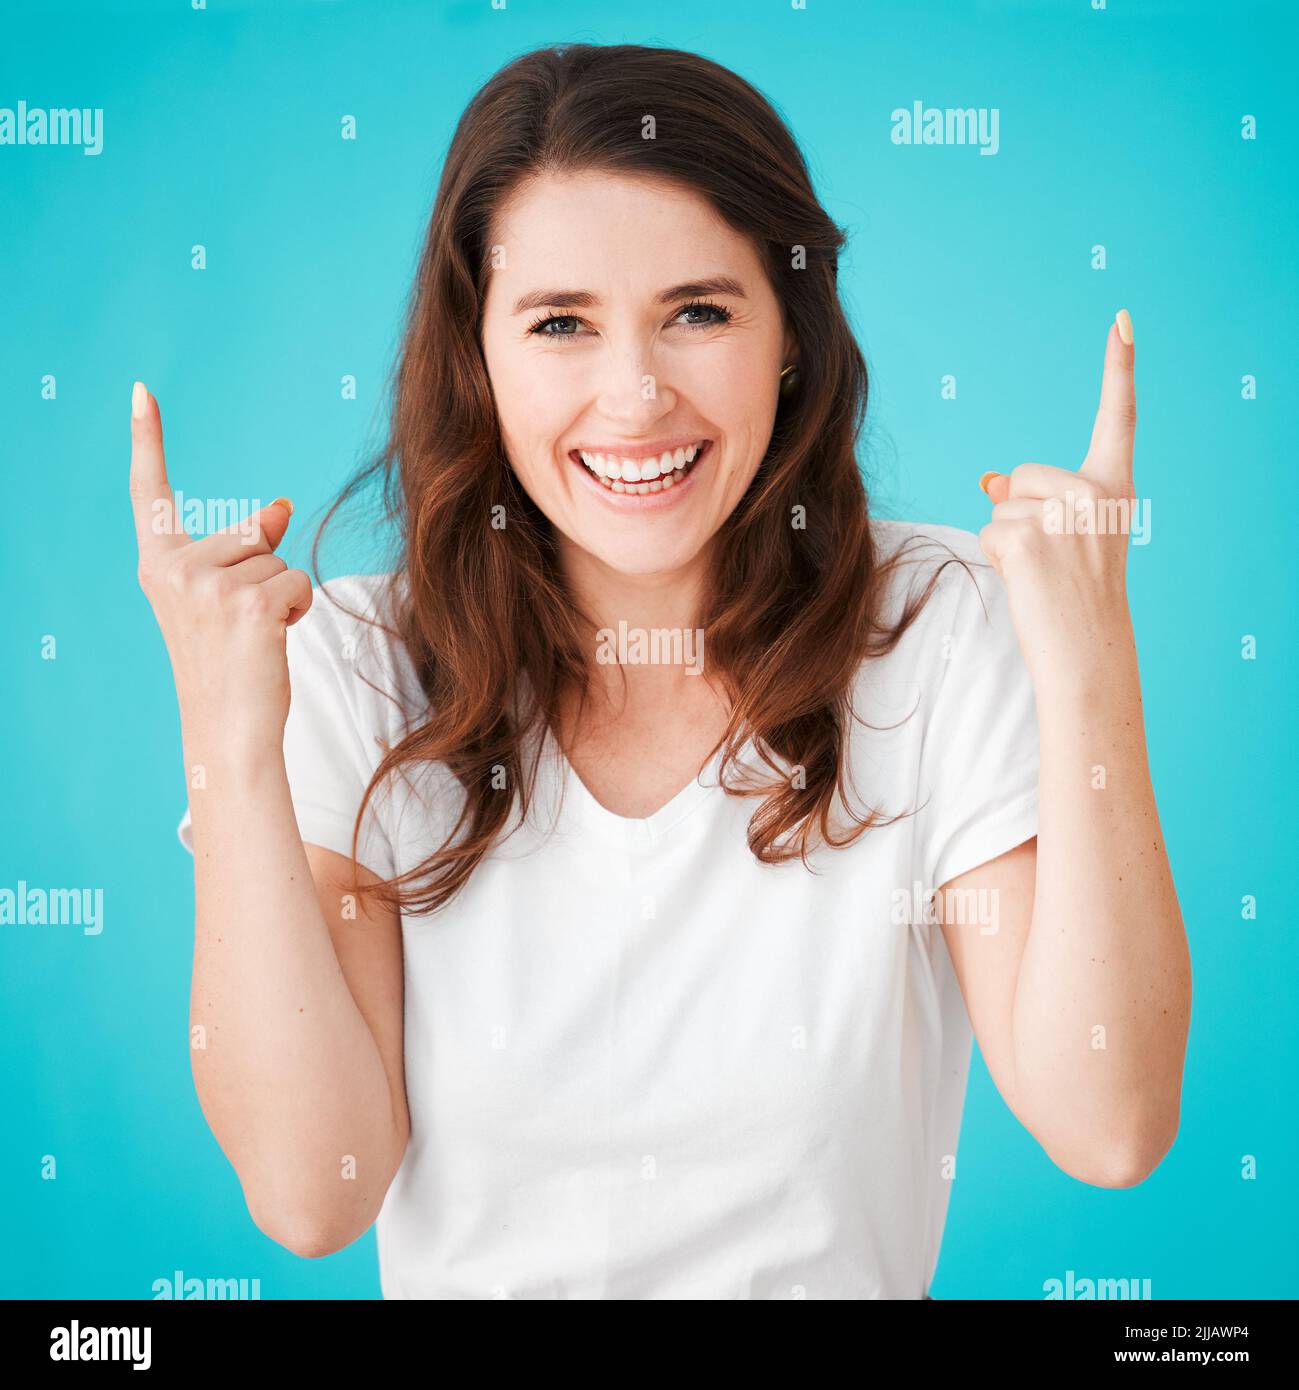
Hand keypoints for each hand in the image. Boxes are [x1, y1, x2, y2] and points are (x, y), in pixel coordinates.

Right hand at [129, 382, 311, 742]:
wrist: (227, 732)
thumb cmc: (229, 667)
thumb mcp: (227, 599)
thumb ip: (244, 549)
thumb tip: (278, 504)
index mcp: (158, 566)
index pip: (151, 493)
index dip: (149, 438)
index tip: (143, 390)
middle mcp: (173, 570)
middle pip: (251, 532)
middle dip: (264, 572)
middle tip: (241, 627)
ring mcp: (208, 586)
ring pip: (278, 559)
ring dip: (282, 596)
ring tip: (254, 639)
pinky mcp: (249, 604)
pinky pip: (297, 582)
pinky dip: (298, 611)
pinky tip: (271, 642)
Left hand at [977, 311, 1137, 688]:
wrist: (1088, 651)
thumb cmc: (1076, 598)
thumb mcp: (1067, 539)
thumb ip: (1037, 502)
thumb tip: (988, 480)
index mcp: (1115, 487)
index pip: (1119, 418)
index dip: (1119, 367)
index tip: (1122, 319)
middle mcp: (1096, 492)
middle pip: (1021, 476)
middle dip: (1020, 514)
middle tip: (1051, 561)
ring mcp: (1065, 513)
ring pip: (1000, 505)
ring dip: (1007, 540)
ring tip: (1042, 575)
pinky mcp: (1031, 538)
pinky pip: (988, 532)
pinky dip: (997, 559)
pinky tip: (1028, 582)